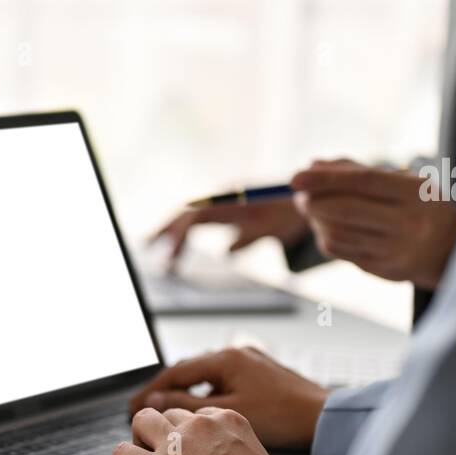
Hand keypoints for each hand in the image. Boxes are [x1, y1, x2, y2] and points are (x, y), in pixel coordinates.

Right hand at [129, 347, 328, 449]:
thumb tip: (156, 400)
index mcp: (225, 358)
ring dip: (185, 391)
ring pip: (206, 375)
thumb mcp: (227, 412)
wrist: (324, 417)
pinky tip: (202, 410)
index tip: (133, 407)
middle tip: (144, 410)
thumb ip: (187, 404)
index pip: (175, 372)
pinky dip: (206, 392)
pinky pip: (223, 378)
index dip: (150, 391)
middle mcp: (236, 353)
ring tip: (168, 412)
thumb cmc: (282, 416)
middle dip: (164, 390)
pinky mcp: (260, 372)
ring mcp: (249, 361)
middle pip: (188, 370)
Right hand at [150, 196, 308, 266]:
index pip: (195, 219)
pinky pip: (200, 220)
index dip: (180, 237)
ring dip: (171, 231)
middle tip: (149, 248)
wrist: (306, 198)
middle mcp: (222, 199)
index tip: (171, 257)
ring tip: (154, 246)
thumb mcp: (273, 230)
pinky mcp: (227, 209)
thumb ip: (251, 238)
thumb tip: (228, 252)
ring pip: (191, 216)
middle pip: (186, 214)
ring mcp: (223, 203)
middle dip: (166, 232)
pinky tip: (177, 245)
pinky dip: (185, 232)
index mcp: (229, 201)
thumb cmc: (290, 215)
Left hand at [290, 160, 455, 288]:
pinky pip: (341, 253)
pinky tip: (330, 229)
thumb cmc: (419, 207)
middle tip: (300, 196)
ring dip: (316, 221)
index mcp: (414, 193)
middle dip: (313, 202)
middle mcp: (407, 224)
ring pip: (337, 235)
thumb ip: (358, 171)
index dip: (325, 179)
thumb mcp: (401, 182)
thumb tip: (312, 165)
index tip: (295, 178)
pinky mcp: (384, 271)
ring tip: (315, 211)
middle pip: (344, 211)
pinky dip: (326, 237)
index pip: (362, 182)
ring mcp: (396, 251)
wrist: (452, 251)